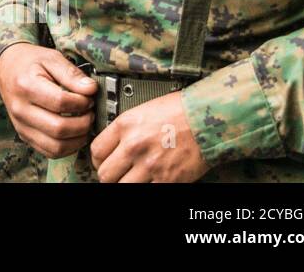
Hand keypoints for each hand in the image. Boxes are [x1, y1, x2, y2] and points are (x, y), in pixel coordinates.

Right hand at [0, 43, 96, 157]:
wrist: (6, 69)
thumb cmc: (31, 62)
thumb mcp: (51, 58)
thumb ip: (71, 73)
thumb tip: (91, 89)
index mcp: (26, 86)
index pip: (61, 103)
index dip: (82, 102)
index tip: (89, 96)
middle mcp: (20, 110)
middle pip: (59, 129)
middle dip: (83, 123)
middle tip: (90, 112)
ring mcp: (21, 126)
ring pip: (56, 146)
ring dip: (78, 139)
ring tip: (84, 123)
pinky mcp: (24, 136)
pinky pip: (50, 152)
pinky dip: (68, 147)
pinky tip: (75, 133)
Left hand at [90, 90, 208, 182]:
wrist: (207, 118)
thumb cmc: (179, 111)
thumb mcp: (142, 111)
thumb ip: (124, 129)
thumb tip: (113, 145)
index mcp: (125, 126)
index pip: (96, 151)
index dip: (97, 160)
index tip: (102, 162)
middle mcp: (134, 146)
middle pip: (105, 173)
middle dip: (108, 176)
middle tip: (115, 175)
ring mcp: (150, 165)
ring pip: (120, 187)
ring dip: (123, 185)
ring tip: (129, 180)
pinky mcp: (167, 180)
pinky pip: (144, 192)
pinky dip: (144, 188)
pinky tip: (147, 182)